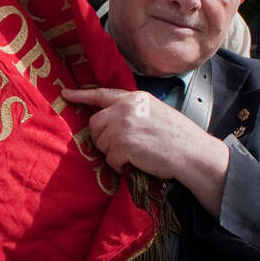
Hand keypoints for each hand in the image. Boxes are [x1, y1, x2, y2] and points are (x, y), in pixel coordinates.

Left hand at [61, 87, 231, 216]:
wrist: (194, 153)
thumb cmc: (178, 137)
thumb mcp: (154, 112)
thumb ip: (132, 111)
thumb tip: (109, 120)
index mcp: (135, 98)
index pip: (102, 93)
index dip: (82, 95)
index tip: (65, 94)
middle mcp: (126, 108)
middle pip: (95, 123)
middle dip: (104, 138)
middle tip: (124, 147)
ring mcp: (123, 125)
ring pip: (100, 143)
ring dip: (114, 153)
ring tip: (136, 153)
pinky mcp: (123, 144)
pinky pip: (110, 160)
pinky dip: (121, 166)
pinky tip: (138, 163)